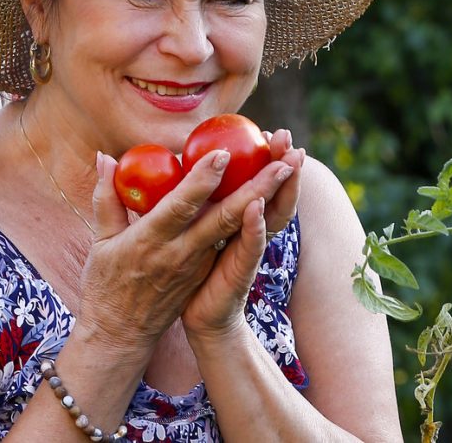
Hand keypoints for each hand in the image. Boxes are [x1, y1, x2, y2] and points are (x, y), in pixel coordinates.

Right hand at [70, 148, 291, 351]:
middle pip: (223, 216)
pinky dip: (252, 216)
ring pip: (235, 227)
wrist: (123, 333)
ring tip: (287, 168)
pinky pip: (231, 239)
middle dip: (256, 186)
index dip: (202, 180)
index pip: (181, 206)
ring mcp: (198, 264)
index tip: (222, 154)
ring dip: (264, 197)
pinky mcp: (206, 270)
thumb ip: (107, 199)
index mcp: (150, 240)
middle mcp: (181, 252)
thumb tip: (106, 157)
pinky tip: (270, 194)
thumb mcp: (101, 242)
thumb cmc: (106, 283)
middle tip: (280, 160)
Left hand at [181, 133, 303, 341]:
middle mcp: (247, 232)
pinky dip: (256, 228)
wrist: (189, 320)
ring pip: (270, 216)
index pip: (256, 183)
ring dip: (279, 189)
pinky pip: (249, 248)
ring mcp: (246, 252)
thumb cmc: (183, 274)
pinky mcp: (239, 273)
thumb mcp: (186, 231)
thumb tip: (164, 164)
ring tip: (287, 163)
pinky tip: (257, 207)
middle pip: (272, 192)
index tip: (267, 131)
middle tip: (286, 137)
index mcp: (235, 219)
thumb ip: (184, 200)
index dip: (265, 158)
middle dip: (282, 164)